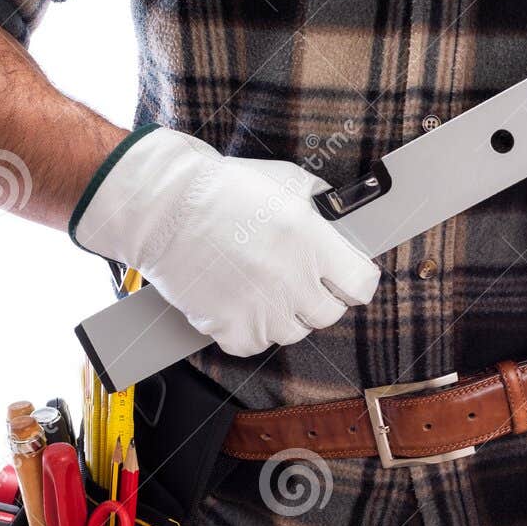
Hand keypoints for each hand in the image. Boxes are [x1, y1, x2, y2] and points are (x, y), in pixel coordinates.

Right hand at [70, 126, 379, 355]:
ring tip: (263, 287)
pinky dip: (249, 330)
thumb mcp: (287, 181)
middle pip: (329, 314)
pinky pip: (255, 344)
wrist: (165, 207)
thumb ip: (322, 205)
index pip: (362, 284)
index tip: (346, 277)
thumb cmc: (223, 188)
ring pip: (293, 332)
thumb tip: (343, 222)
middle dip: (319, 297)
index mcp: (312, 241)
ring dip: (283, 315)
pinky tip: (239, 303)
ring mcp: (262, 309)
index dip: (356, 280)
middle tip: (298, 278)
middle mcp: (292, 280)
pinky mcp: (231, 328)